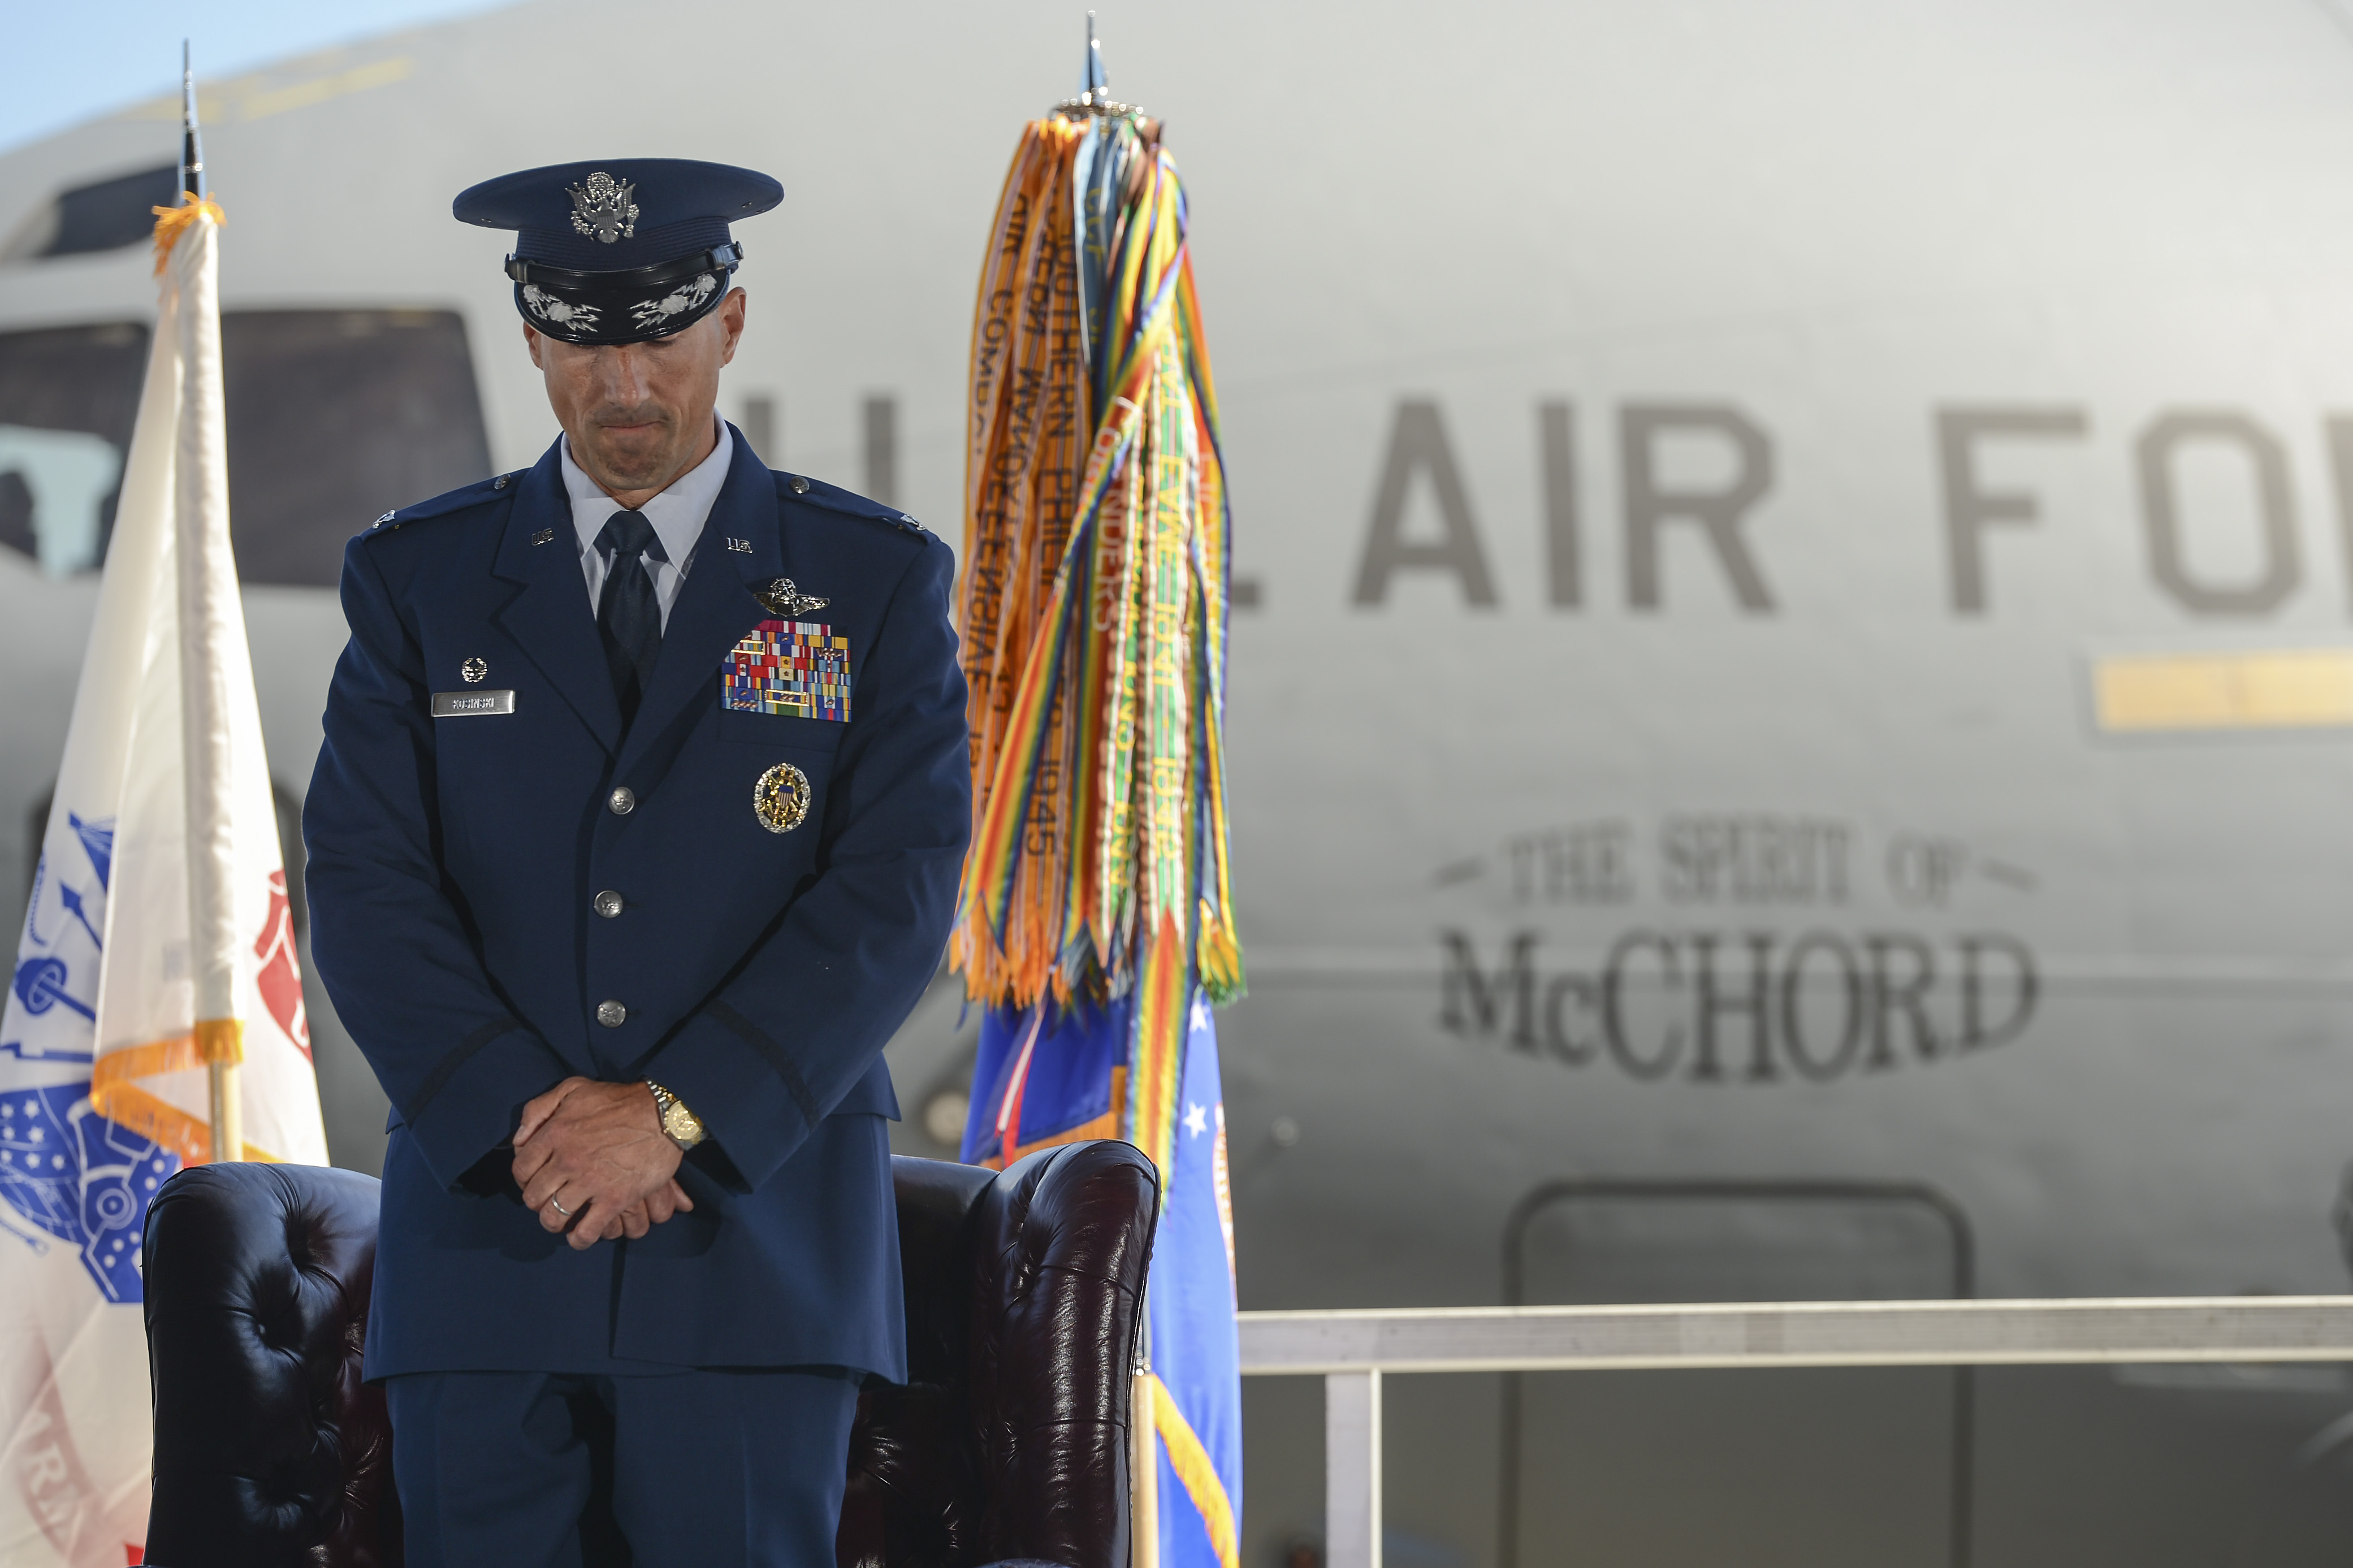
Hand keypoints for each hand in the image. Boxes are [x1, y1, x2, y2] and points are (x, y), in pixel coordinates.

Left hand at [511, 1078, 692, 1249]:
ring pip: (554, 1216)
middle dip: (537, 1203)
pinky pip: (587, 1230)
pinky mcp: (615, 1199)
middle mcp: (567, 1160)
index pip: (521, 1169)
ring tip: (561, 1222)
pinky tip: (580, 1237)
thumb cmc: (619, 1100)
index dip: (524, 1180)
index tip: (534, 1182)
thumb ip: (539, 1108)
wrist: (663, 1113)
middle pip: (534, 1196)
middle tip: (547, 1202)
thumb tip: (518, 1138)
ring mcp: (591, 1181)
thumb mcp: (573, 1088)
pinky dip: (579, 1239)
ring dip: (553, 1223)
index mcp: (555, 1134)